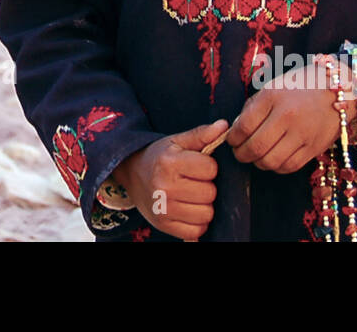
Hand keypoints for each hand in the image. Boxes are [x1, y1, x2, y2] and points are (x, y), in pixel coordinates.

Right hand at [111, 119, 227, 241]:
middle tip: (193, 181)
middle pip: (209, 193)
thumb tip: (224, 126)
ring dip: (203, 206)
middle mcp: (164, 187)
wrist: (132, 173)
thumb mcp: (177, 141)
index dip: (208, 167)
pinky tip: (188, 210)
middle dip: (206, 186)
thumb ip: (201, 134)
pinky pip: (197, 230)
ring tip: (191, 196)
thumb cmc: (159, 157)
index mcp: (169, 163)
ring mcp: (163, 209)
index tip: (197, 166)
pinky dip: (197, 223)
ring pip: (206, 214)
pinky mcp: (163, 225)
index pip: (210, 169)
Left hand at [226, 59, 356, 173]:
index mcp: (273, 97)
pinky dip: (276, 167)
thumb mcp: (273, 87)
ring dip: (258, 163)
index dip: (232, 138)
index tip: (231, 140)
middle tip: (239, 153)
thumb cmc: (299, 87)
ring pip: (271, 161)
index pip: (244, 126)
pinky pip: (289, 166)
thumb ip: (253, 107)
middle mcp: (287, 116)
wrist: (336, 90)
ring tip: (256, 157)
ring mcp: (302, 133)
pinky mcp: (314, 148)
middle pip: (256, 147)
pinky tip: (273, 159)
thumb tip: (236, 130)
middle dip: (241, 154)